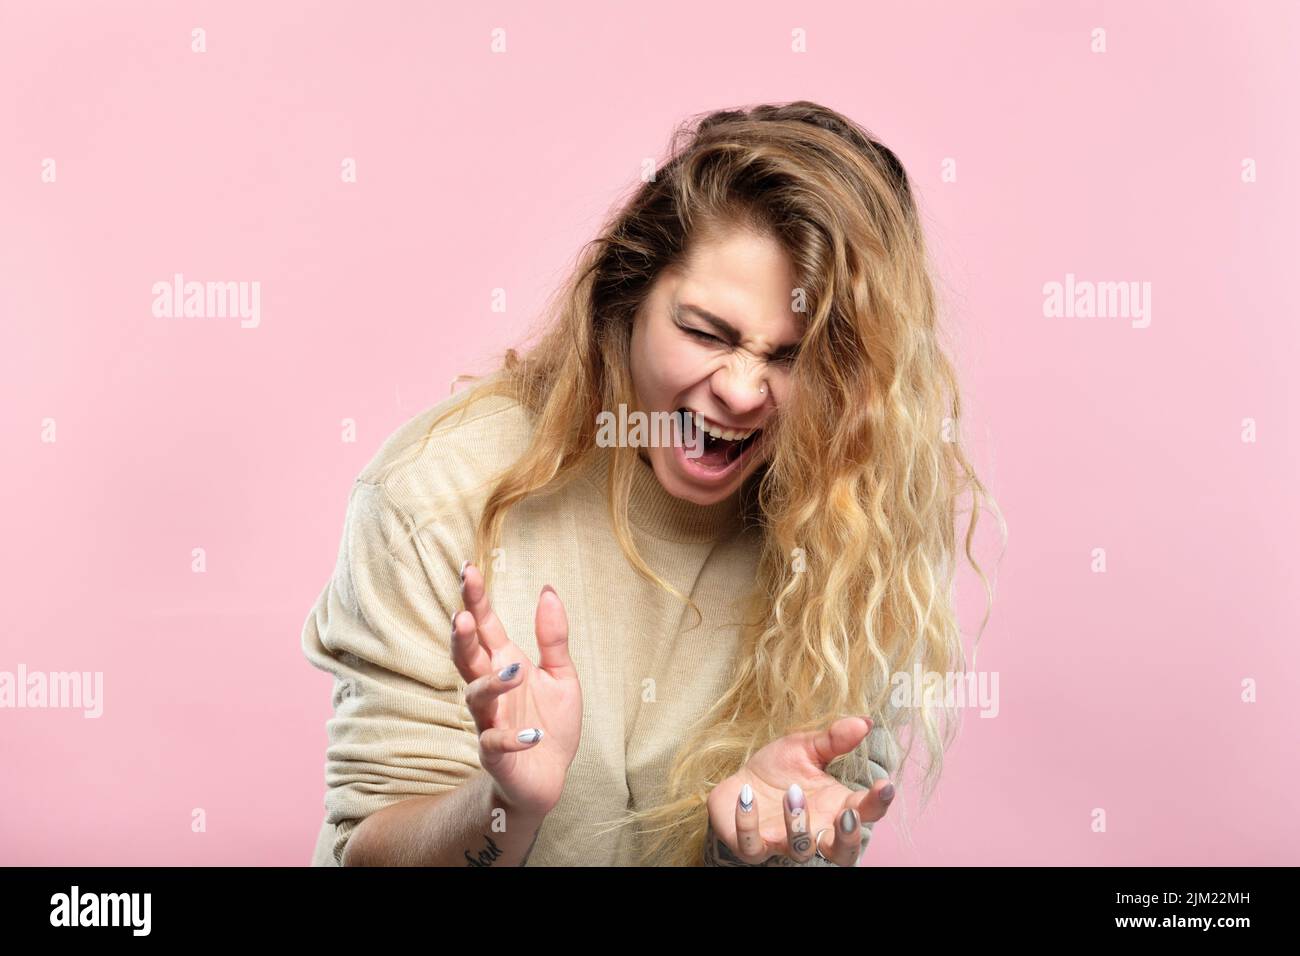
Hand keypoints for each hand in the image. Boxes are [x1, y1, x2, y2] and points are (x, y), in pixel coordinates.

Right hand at [451, 562, 582, 819]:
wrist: (549, 778)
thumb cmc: (549, 722)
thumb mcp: (560, 674)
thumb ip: (552, 636)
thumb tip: (548, 589)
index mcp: (504, 663)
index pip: (485, 626)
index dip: (475, 600)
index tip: (468, 569)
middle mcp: (492, 689)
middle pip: (467, 657)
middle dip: (462, 637)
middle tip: (461, 616)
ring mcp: (491, 721)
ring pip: (476, 697)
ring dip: (492, 683)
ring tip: (514, 670)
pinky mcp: (497, 755)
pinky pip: (496, 744)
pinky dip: (512, 738)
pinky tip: (531, 733)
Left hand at [705, 716, 895, 865]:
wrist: (739, 783)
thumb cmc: (778, 770)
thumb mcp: (807, 748)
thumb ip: (835, 739)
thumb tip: (864, 722)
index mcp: (835, 807)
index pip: (866, 812)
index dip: (879, 803)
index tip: (885, 785)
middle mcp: (816, 830)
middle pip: (844, 854)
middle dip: (850, 839)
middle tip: (848, 815)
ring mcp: (784, 841)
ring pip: (801, 850)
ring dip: (798, 823)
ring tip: (792, 792)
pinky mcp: (753, 845)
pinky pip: (752, 845)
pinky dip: (749, 822)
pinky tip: (747, 795)